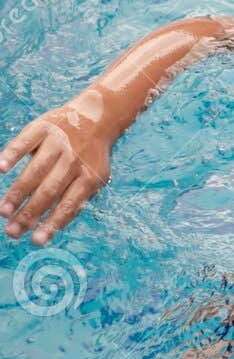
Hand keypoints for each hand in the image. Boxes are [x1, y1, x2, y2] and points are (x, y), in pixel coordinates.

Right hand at [0, 96, 115, 244]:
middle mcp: (74, 160)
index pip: (69, 205)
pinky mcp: (44, 128)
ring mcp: (59, 143)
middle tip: (11, 232)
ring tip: (3, 212)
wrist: (98, 116)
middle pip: (49, 191)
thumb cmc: (90, 156)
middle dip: (29, 214)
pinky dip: (12, 155)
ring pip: (35, 171)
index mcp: (89, 176)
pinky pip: (25, 142)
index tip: (36, 241)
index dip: (52, 224)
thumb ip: (75, 197)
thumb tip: (51, 226)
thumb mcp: (93, 176)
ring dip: (18, 193)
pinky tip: (0, 169)